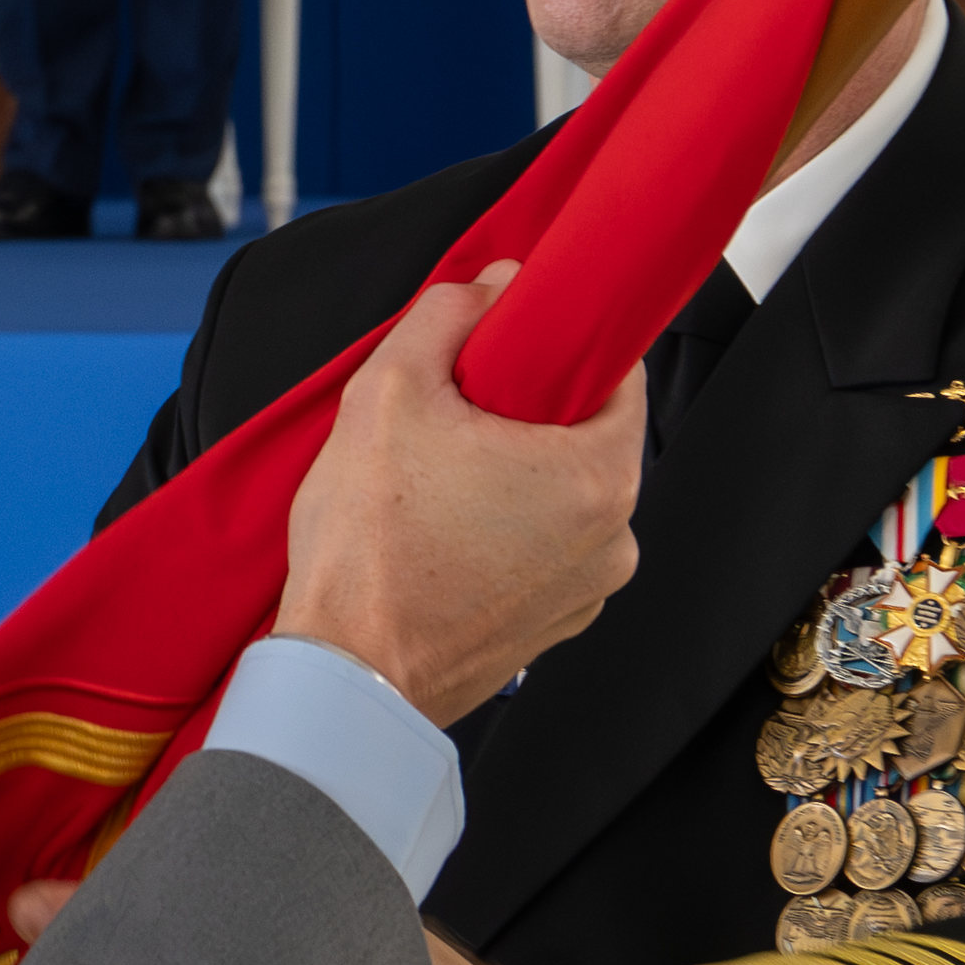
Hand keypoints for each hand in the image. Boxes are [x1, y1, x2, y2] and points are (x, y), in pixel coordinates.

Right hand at [274, 261, 642, 727]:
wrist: (346, 678)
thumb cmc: (370, 547)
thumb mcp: (389, 389)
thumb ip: (448, 315)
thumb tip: (494, 286)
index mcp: (599, 476)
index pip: (617, 373)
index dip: (560, 344)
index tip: (509, 341)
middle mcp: (615, 539)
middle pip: (584, 436)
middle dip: (523, 412)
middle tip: (450, 410)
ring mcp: (588, 592)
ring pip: (558, 496)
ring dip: (508, 475)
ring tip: (431, 479)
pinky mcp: (551, 629)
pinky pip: (540, 552)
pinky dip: (501, 532)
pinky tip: (438, 531)